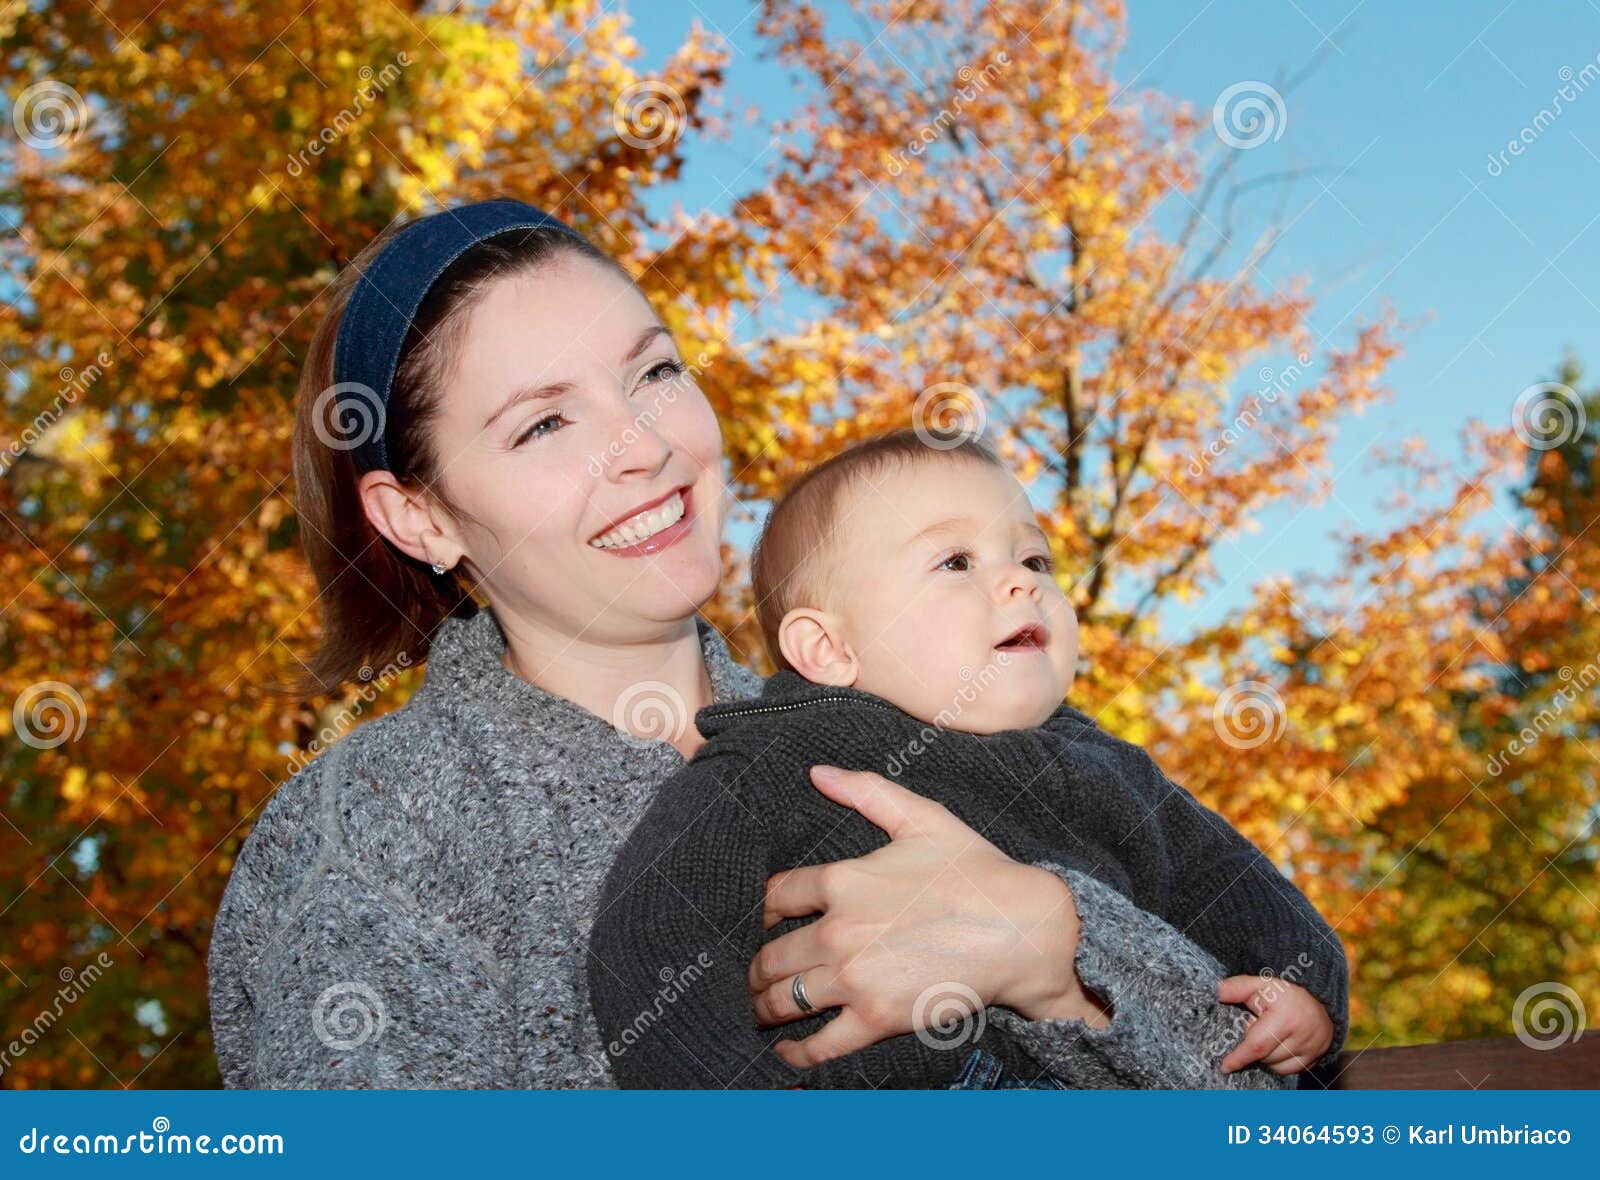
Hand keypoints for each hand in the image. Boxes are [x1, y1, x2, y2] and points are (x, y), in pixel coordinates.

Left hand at [746, 765, 1106, 1069]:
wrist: (1021, 928)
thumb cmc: (975, 869)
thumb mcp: (921, 818)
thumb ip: (866, 791)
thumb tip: (817, 772)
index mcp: (843, 879)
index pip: (777, 897)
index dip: (764, 911)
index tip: (762, 922)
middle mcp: (838, 930)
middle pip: (771, 954)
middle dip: (756, 967)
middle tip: (754, 975)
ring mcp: (855, 977)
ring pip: (786, 997)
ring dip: (766, 1006)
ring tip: (762, 1010)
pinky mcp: (876, 1018)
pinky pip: (820, 1042)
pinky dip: (796, 1051)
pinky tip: (786, 1052)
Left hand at [1218, 975, 1332, 1074]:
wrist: (1320, 1002)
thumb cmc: (1286, 994)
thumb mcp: (1262, 984)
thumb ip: (1239, 987)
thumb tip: (1219, 993)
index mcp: (1285, 1017)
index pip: (1258, 1045)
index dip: (1240, 1058)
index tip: (1225, 1067)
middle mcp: (1301, 1036)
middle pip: (1266, 1057)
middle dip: (1255, 1048)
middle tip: (1258, 1028)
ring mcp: (1311, 1050)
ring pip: (1278, 1067)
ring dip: (1267, 1057)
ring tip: (1270, 1036)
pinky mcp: (1316, 1059)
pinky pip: (1292, 1071)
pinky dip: (1280, 1063)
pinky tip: (1279, 1047)